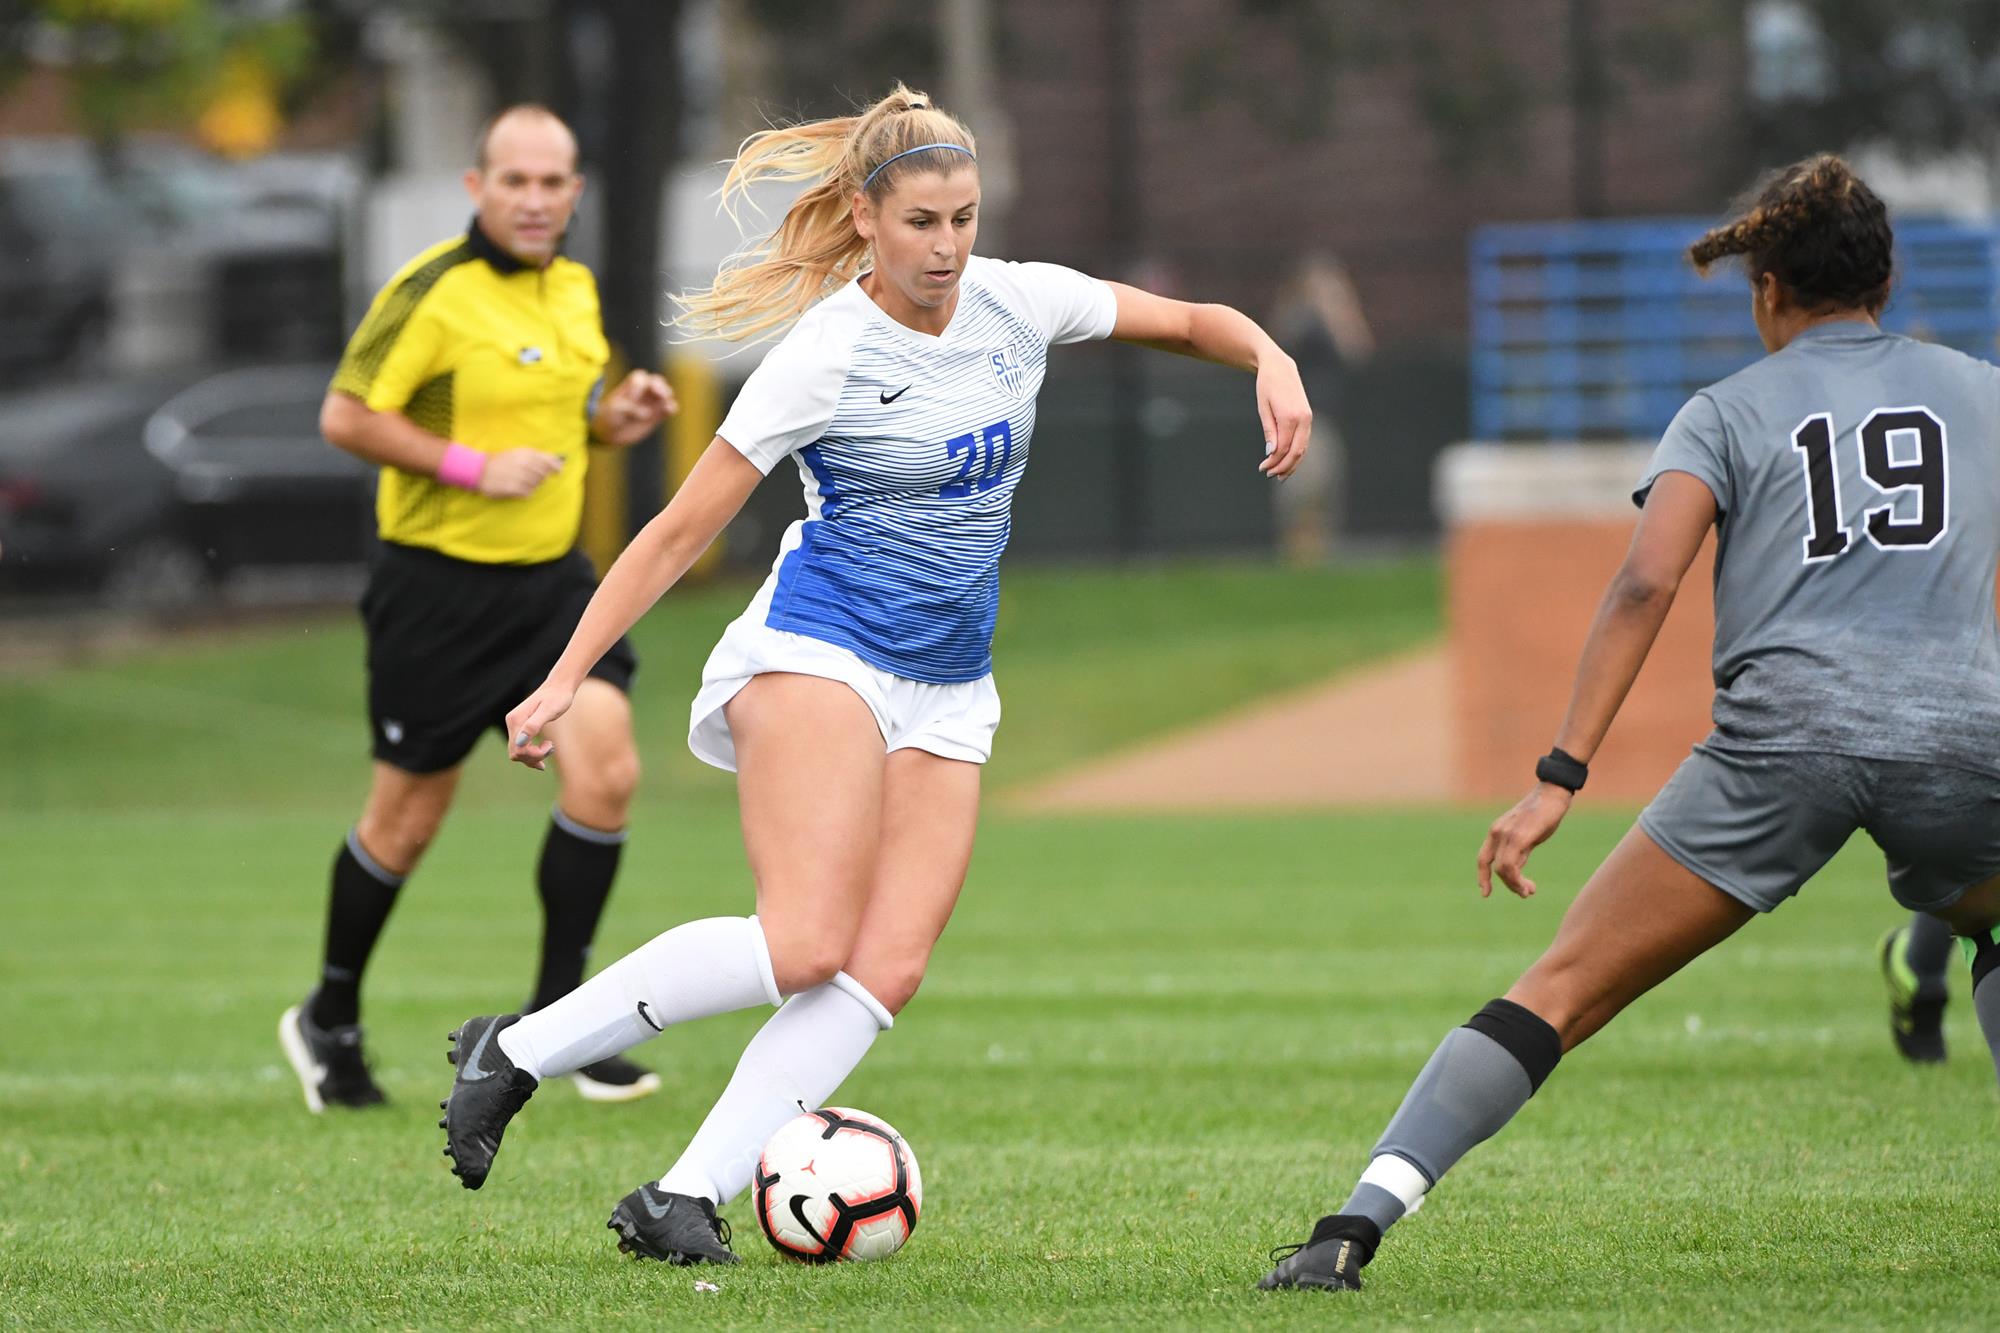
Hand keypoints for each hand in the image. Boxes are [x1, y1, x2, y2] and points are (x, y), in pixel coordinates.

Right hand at [478, 448, 564, 497]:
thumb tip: (558, 463)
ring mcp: (519, 476)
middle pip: (543, 475)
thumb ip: (537, 457)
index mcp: (526, 453)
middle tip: (530, 477)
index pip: (548, 460)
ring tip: (521, 482)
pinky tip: (518, 489)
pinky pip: (528, 493)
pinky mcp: (513, 487)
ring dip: (532, 485)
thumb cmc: (502, 461)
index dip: (556, 467)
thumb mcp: (518, 453)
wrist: (480, 470)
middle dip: (540, 478)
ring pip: (536, 485)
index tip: (558, 472)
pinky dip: (526, 492)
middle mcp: (524, 463)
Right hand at [505, 679, 575, 769]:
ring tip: (550, 747)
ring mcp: (515, 724)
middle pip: (515, 753)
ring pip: (517, 752)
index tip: (550, 746)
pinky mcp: (520, 726)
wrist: (559, 687)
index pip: (518, 749)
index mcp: (516, 720)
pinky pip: (521, 746)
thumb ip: (533, 725)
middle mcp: (512, 722)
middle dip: (534, 756)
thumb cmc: (557, 698)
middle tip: (551, 747)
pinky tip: (544, 753)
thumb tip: (521, 742)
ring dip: (533, 755)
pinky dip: (531, 754)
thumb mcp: (549, 711)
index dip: (534, 754)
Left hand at [594, 370, 677, 445]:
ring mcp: (651, 403)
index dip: (639, 386)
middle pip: (656, 381)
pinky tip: (669, 410)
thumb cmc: (609, 417)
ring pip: (665, 394)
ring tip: (665, 403)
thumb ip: (630, 409)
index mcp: (630, 386)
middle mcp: (643, 392)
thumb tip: (647, 413)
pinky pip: (668, 409)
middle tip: (660, 393)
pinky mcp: (657, 416)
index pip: (640, 378)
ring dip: (667, 396)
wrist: (608, 433)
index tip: (632, 399)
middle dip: (659, 385)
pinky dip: (671, 408)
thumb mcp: (614, 410)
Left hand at [1255, 353, 1311, 478]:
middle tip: (1270, 475)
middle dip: (1284, 466)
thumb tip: (1271, 453)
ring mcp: (1308, 418)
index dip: (1273, 462)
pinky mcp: (1308, 417)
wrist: (1280, 367)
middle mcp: (1303, 419)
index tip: (1262, 468)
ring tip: (1280, 474)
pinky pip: (1304, 440)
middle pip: (1297, 451)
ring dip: (1292, 463)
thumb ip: (1269, 431)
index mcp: (1290, 417)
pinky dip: (1297, 453)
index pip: (1283, 448)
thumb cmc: (1267, 386)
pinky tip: (1288, 460)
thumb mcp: (1263, 408)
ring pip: (1303, 448)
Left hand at [1476, 783, 1573, 898]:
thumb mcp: (1527, 834)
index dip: (1483, 877)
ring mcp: (1507, 834)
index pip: (1483, 859)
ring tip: (1528, 892)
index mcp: (1497, 831)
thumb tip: (1516, 870)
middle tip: (1524, 893)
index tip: (1485, 893)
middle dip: (1508, 885)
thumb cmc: (1542, 814)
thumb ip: (1519, 850)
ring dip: (1515, 885)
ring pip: (1502, 869)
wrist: (1553, 794)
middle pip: (1493, 867)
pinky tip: (1528, 886)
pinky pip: (1511, 865)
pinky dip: (1517, 880)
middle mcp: (1497, 833)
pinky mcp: (1519, 837)